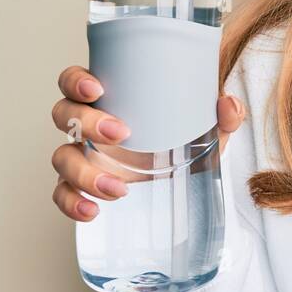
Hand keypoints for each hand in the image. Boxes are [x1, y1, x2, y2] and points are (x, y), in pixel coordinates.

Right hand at [50, 65, 245, 221]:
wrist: (186, 182)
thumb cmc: (184, 142)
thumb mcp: (207, 128)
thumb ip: (224, 115)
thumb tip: (229, 104)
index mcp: (110, 99)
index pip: (75, 80)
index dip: (76, 80)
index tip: (98, 89)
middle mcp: (89, 125)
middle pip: (64, 114)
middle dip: (86, 123)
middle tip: (122, 133)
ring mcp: (84, 157)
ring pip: (61, 157)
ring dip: (83, 171)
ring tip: (118, 188)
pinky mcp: (84, 187)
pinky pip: (62, 194)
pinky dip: (71, 203)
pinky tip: (92, 211)